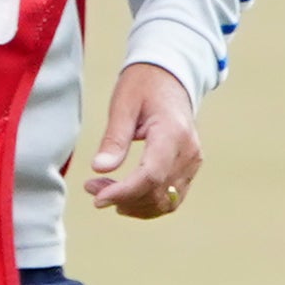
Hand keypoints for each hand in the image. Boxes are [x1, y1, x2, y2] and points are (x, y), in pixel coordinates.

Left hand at [85, 61, 198, 219]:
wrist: (170, 78)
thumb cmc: (144, 87)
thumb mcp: (123, 106)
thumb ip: (114, 139)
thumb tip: (99, 169)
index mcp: (173, 133)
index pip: (151, 175)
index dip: (124, 192)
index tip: (97, 198)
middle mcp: (189, 152)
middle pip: (157, 192)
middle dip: (123, 198)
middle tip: (91, 188)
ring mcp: (193, 162)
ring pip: (165, 202)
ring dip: (134, 205)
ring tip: (104, 191)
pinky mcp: (190, 169)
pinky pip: (171, 198)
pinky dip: (147, 203)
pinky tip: (125, 196)